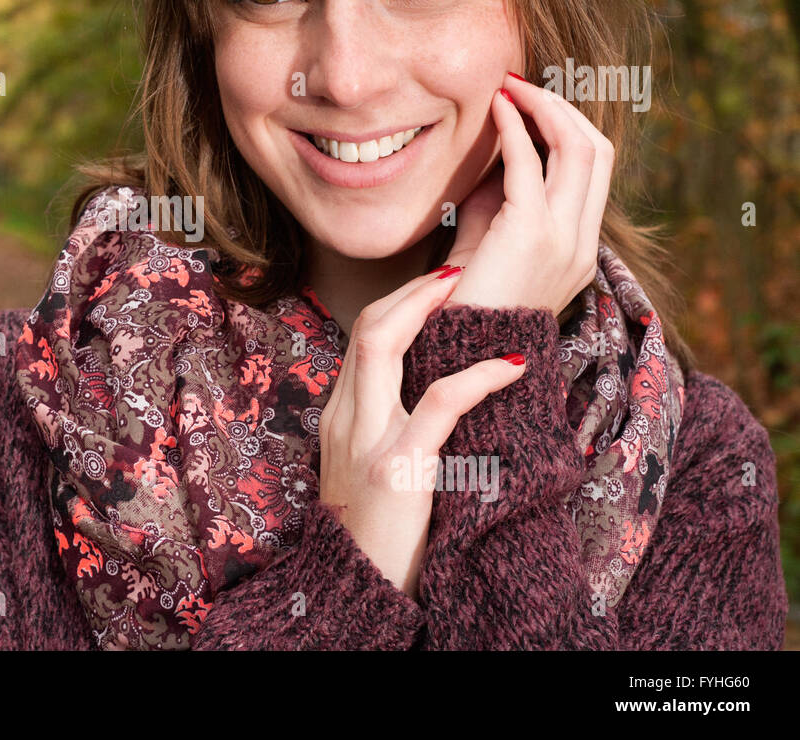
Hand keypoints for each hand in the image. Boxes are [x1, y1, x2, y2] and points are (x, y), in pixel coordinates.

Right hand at [318, 266, 526, 599]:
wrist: (358, 587)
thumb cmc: (377, 531)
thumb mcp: (367, 467)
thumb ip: (384, 423)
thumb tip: (430, 389)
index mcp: (341, 415)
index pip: (362, 336)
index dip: (401, 300)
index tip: (439, 280)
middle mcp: (347, 419)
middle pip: (366, 327)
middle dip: (411, 289)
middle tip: (456, 267)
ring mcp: (367, 440)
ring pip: (382, 345)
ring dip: (428, 306)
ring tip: (471, 287)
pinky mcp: (398, 469)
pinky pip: (439, 404)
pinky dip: (478, 376)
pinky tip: (512, 365)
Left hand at [442, 73, 614, 316]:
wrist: (460, 351)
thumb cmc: (463, 303)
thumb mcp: (487, 246)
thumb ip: (496, 203)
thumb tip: (492, 156)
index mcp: (578, 248)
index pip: (595, 170)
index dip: (569, 127)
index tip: (534, 104)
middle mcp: (581, 242)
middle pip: (598, 151)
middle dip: (563, 108)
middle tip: (524, 84)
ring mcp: (564, 238)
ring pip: (580, 147)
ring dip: (546, 108)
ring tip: (512, 86)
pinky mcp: (531, 233)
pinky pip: (530, 163)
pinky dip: (516, 127)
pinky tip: (496, 107)